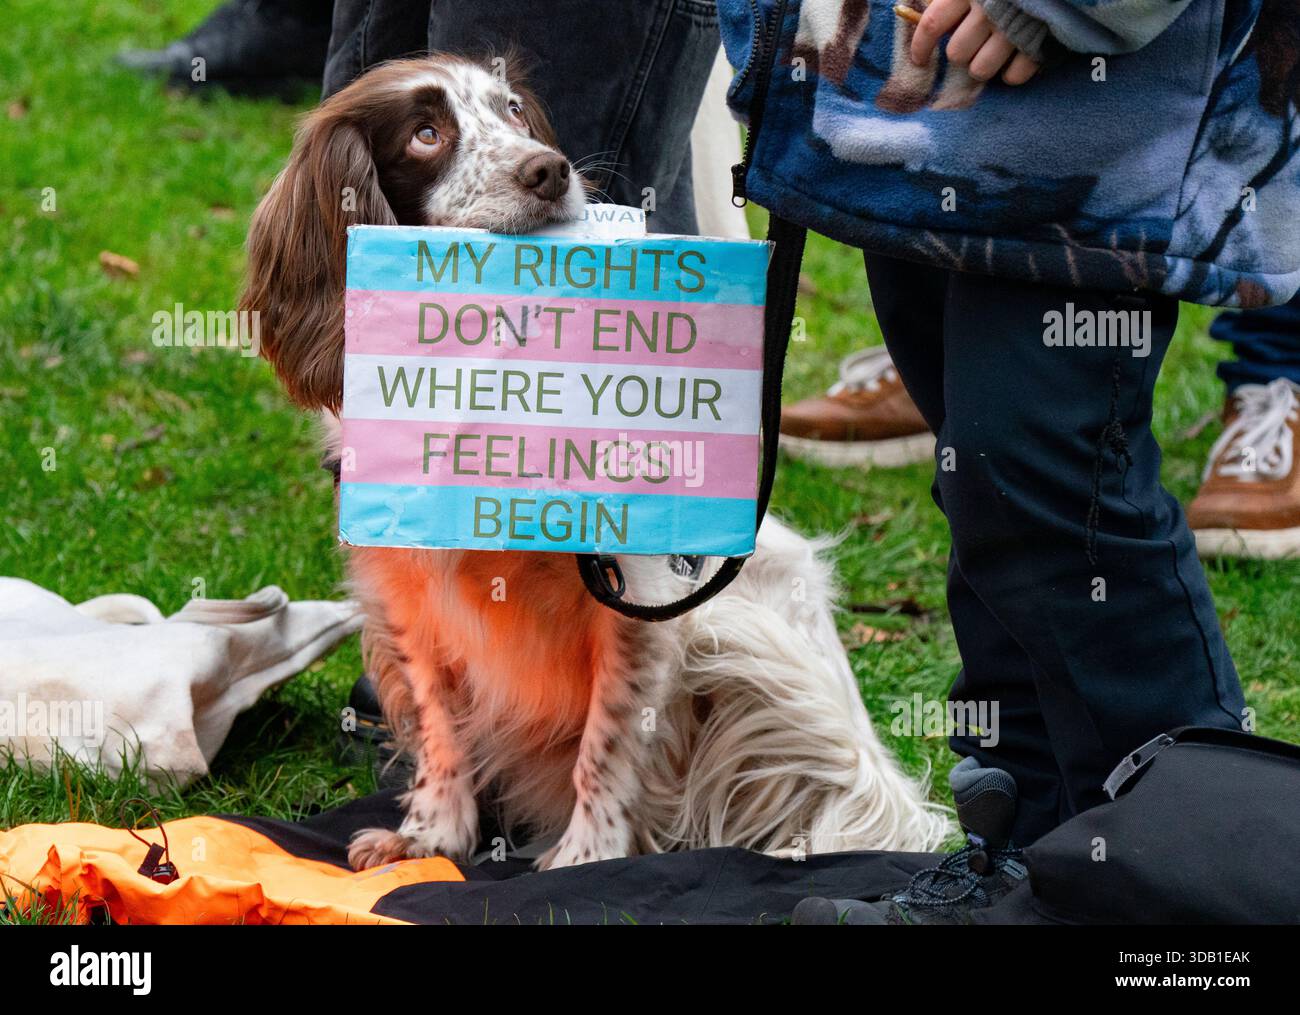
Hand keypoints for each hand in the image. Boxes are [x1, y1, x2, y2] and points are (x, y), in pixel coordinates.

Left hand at [910, 0, 1040, 84]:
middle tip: (972, 44)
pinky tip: (1015, 60)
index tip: (919, 60)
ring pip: (980, 70)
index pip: (931, 25)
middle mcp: (987, 12)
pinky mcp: (1037, 45)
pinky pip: (1013, 77)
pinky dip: (1012, 73)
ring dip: (982, 66)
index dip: (921, 46)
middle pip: (957, 54)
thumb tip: (912, 10)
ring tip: (992, 53)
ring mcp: (1013, 31)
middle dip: (961, 53)